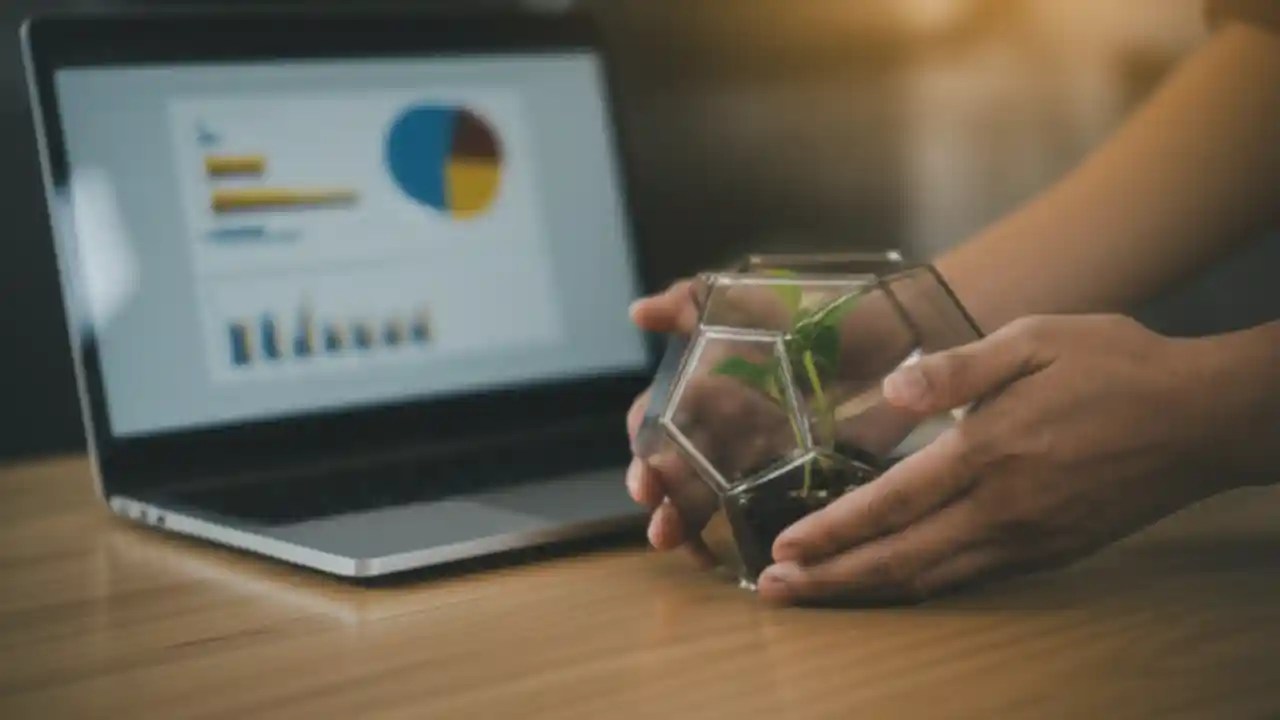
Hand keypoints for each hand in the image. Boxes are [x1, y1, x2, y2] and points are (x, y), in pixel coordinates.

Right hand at [624, 275, 951, 554]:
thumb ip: (694, 301)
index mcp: (700, 392)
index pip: (655, 430)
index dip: (644, 457)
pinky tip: (746, 556)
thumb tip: (639, 312)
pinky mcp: (801, 477)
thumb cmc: (816, 311)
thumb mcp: (751, 300)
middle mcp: (721, 429)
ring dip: (697, 529)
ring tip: (697, 554)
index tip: (645, 484)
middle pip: (678, 475)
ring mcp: (758, 457)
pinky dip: (751, 535)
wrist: (892, 328)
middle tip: (663, 532)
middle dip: (665, 507)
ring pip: (713, 499)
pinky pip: (767, 511)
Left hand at [759, 314, 1254, 603]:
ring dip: (867, 591)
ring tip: (816, 594)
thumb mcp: (1033, 339)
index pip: (890, 503)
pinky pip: (971, 581)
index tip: (784, 547)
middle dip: (830, 579)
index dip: (831, 530)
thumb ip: (956, 369)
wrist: (1201, 419)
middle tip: (775, 590)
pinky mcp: (1051, 553)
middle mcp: (1002, 508)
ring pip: (932, 580)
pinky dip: (920, 587)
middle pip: (899, 559)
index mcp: (988, 451)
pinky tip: (893, 583)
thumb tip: (892, 388)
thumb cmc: (1113, 367)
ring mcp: (1029, 539)